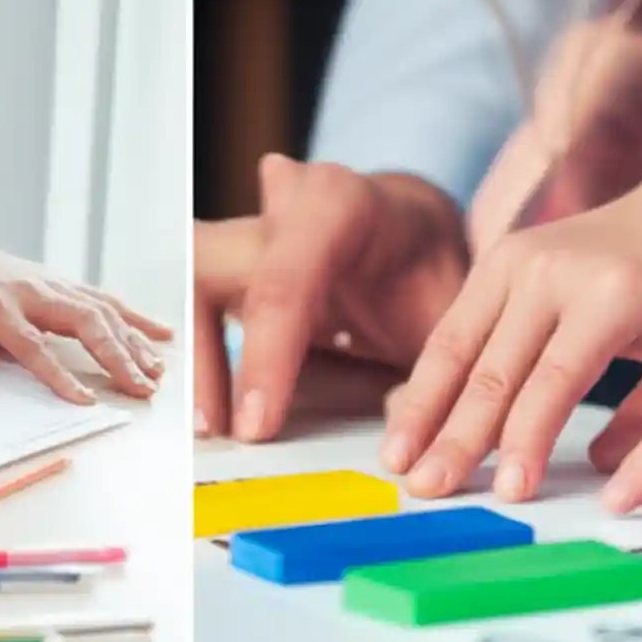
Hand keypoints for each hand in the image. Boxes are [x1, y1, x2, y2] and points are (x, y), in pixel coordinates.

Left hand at [0, 239, 171, 401]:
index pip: (34, 346)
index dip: (60, 375)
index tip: (86, 399)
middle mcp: (35, 293)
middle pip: (85, 324)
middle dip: (118, 357)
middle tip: (142, 387)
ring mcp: (56, 285)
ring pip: (103, 312)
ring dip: (133, 342)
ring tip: (156, 372)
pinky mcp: (67, 283)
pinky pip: (107, 299)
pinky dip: (136, 317)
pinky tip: (162, 334)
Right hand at [194, 153, 466, 440]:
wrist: (415, 233)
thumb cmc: (432, 269)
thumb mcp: (454, 317)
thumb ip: (432, 372)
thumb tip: (401, 437)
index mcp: (341, 204)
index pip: (284, 282)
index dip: (266, 358)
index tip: (256, 426)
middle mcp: (281, 205)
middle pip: (208, 273)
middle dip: (204, 356)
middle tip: (221, 431)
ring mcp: (247, 230)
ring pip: (187, 287)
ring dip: (192, 360)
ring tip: (214, 428)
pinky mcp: (229, 263)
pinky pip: (192, 306)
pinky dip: (198, 360)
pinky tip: (216, 410)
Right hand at [381, 189, 641, 501]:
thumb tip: (597, 474)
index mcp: (608, 295)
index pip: (552, 383)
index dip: (524, 442)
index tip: (507, 494)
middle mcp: (550, 271)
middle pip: (490, 368)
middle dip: (454, 436)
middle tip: (425, 488)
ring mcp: (516, 258)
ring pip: (455, 345)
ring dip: (421, 407)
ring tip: (396, 460)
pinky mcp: (497, 258)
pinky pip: (456, 326)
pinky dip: (432, 376)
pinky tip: (411, 418)